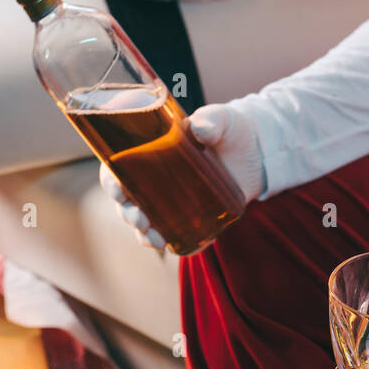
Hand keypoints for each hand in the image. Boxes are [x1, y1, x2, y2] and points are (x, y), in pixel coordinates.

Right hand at [98, 101, 264, 248]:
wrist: (257, 152)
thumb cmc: (230, 130)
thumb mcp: (221, 120)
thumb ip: (211, 121)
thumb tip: (200, 130)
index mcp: (149, 152)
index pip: (118, 168)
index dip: (111, 180)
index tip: (117, 189)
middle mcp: (155, 179)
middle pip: (128, 201)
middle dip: (128, 214)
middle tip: (139, 218)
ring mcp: (173, 201)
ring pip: (147, 222)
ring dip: (144, 234)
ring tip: (154, 239)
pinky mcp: (193, 217)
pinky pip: (175, 235)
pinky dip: (171, 244)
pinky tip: (171, 248)